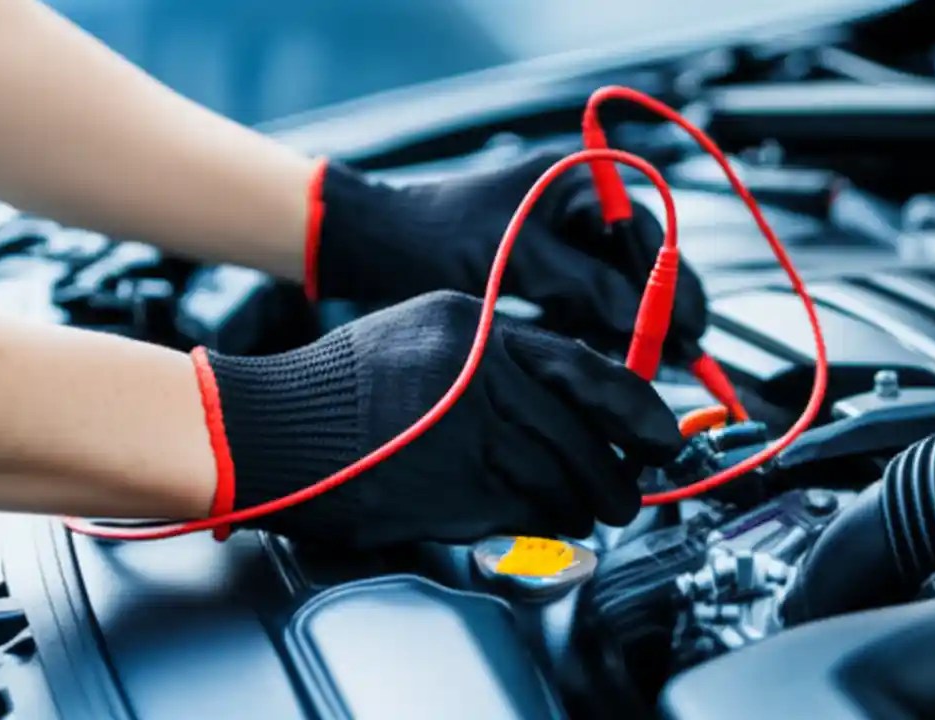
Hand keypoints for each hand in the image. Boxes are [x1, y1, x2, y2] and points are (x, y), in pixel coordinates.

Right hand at [196, 290, 682, 546]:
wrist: (270, 425)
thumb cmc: (341, 385)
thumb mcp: (423, 336)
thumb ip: (497, 359)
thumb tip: (567, 399)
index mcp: (476, 324)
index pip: (588, 366)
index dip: (640, 406)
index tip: (663, 432)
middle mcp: (481, 372)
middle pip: (589, 428)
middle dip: (626, 468)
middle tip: (638, 487)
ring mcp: (468, 430)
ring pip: (568, 475)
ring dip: (592, 501)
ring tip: (597, 508)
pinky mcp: (452, 486)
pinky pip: (529, 510)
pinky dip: (552, 521)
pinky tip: (552, 520)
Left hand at [309, 152, 707, 361]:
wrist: (377, 246)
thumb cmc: (434, 236)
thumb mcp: (514, 258)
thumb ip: (580, 284)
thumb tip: (639, 318)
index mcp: (581, 183)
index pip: (649, 235)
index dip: (673, 286)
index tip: (688, 331)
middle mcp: (581, 210)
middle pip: (642, 266)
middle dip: (659, 313)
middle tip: (681, 359)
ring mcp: (565, 244)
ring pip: (619, 293)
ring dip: (631, 330)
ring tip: (644, 369)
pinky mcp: (548, 277)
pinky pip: (589, 308)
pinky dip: (598, 335)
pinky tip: (606, 365)